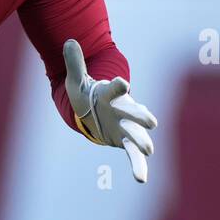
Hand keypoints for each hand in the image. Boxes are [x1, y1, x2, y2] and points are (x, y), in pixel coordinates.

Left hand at [63, 39, 156, 182]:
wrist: (94, 111)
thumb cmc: (87, 95)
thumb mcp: (77, 82)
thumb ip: (75, 64)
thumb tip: (67, 41)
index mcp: (111, 94)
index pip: (116, 88)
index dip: (118, 86)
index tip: (122, 83)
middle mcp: (123, 109)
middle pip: (134, 112)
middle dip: (141, 116)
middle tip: (151, 121)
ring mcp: (126, 126)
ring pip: (137, 134)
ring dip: (142, 141)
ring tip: (148, 150)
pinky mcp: (125, 141)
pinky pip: (133, 154)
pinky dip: (138, 166)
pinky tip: (141, 179)